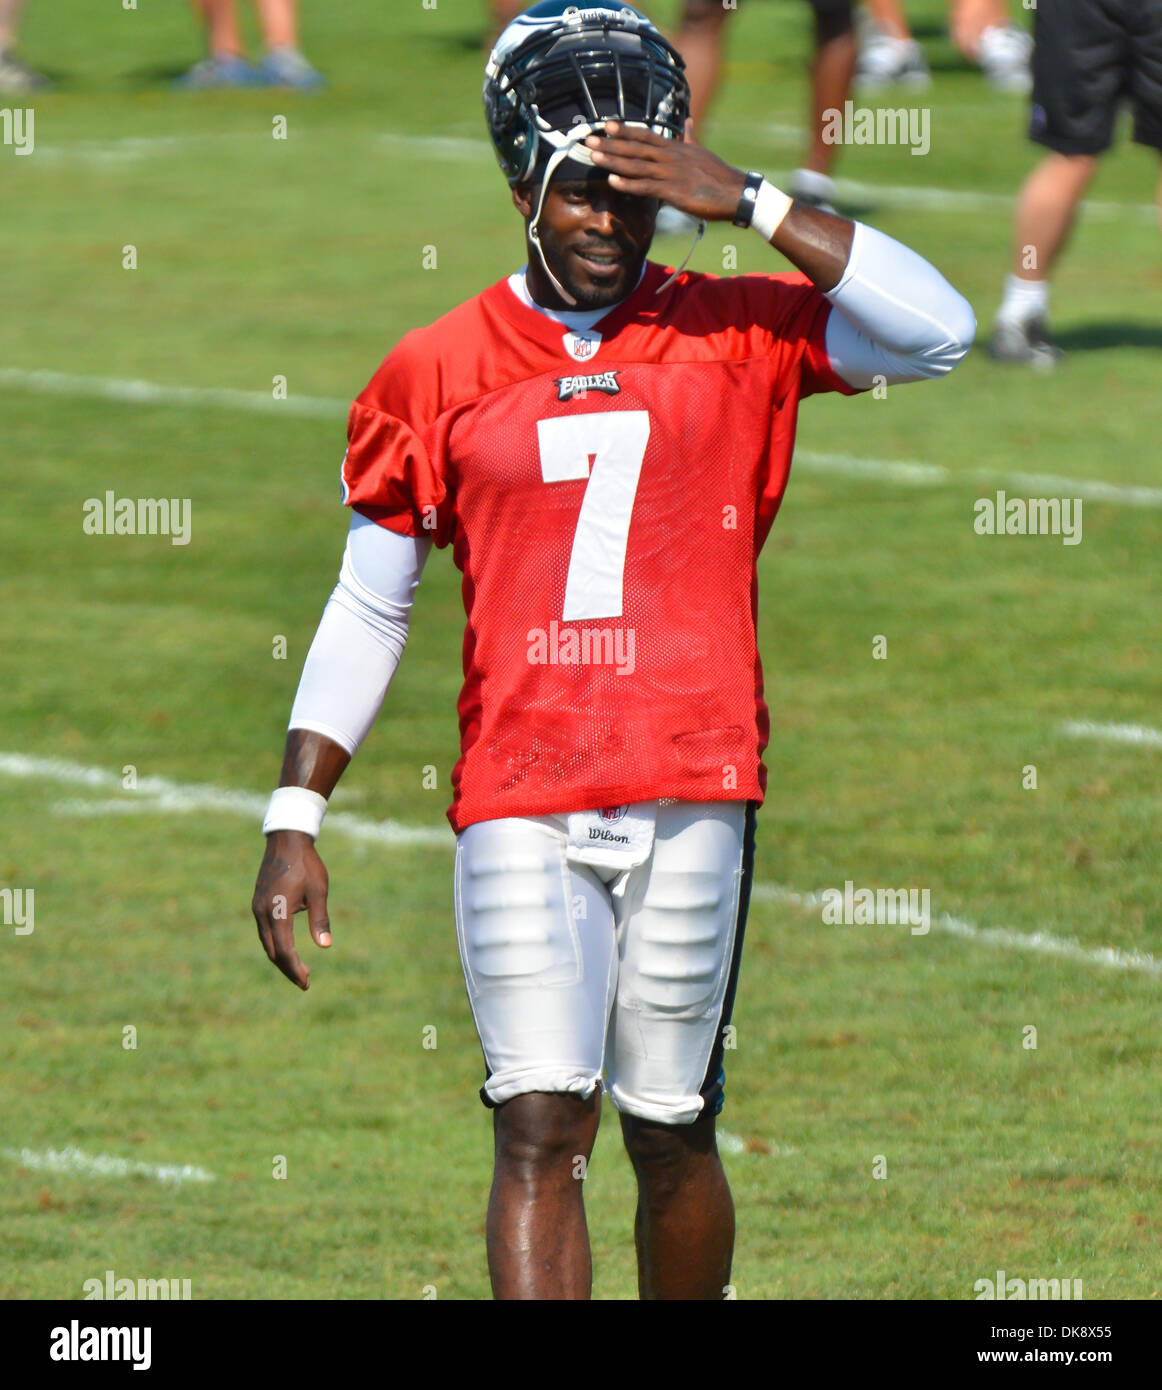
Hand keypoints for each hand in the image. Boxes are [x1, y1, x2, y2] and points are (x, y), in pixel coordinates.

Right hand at [252, 831, 331, 989]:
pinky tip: (287, 947)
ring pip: (267, 942)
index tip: (307, 983)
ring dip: (281, 958)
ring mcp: (257, 908)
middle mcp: (262, 913)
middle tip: (305, 981)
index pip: (285, 951)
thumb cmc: (307, 865)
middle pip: (273, 952)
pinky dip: (275, 944)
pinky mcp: (258, 903)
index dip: (295, 970)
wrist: (286, 840)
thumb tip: (325, 946)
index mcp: (277, 913)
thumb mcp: (318, 891)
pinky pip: (264, 931)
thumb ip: (320, 919)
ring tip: (298, 969)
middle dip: (288, 969)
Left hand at [584, 119, 746, 222]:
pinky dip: (629, 184)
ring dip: (614, 161)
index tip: (606, 125)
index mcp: (676, 147)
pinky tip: (613, 182)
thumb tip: (688, 120)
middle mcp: (670, 157)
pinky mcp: (674, 192)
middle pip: (635, 148)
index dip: (625, 130)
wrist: (736, 192)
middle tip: (588, 140)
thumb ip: (690, 136)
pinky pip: (647, 187)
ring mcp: (671, 174)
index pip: (645, 135)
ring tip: (594, 157)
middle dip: (610, 144)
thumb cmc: (719, 175)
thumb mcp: (702, 151)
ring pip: (637, 166)